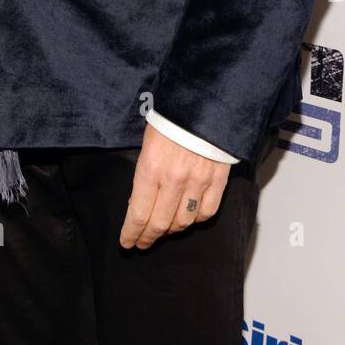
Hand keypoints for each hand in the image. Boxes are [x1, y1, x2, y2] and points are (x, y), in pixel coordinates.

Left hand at [119, 122, 230, 247]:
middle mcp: (174, 180)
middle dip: (148, 237)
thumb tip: (140, 199)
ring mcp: (198, 182)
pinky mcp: (218, 180)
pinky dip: (197, 220)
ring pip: (183, 222)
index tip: (126, 243)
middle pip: (160, 223)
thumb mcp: (147, 142)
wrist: (204, 101)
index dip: (131, 233)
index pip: (138, 213)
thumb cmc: (170, 117)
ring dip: (171, 230)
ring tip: (163, 230)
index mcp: (151, 168)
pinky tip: (189, 219)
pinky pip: (207, 213)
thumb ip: (145, 172)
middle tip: (141, 243)